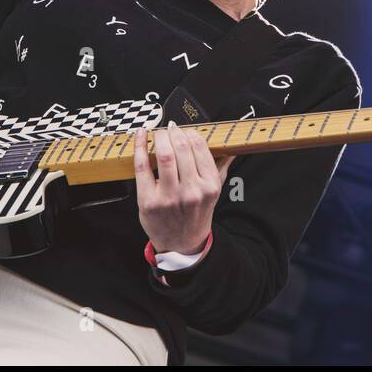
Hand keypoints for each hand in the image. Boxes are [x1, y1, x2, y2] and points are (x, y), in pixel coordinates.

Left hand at [134, 121, 232, 255]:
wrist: (181, 243)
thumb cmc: (196, 213)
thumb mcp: (214, 192)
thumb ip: (222, 167)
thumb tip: (231, 147)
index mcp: (209, 186)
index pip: (199, 148)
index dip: (190, 133)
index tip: (184, 130)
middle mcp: (191, 191)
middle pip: (181, 149)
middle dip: (173, 132)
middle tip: (169, 129)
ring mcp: (169, 197)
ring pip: (164, 155)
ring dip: (159, 137)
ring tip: (159, 134)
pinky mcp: (148, 201)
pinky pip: (142, 167)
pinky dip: (140, 147)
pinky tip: (141, 136)